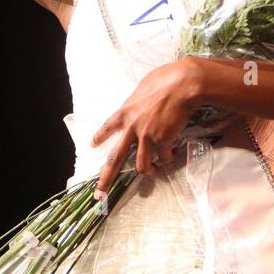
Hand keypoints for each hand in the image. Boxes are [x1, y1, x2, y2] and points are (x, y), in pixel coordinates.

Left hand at [90, 58, 200, 197]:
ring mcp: (146, 136)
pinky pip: (164, 157)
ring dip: (148, 171)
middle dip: (106, 179)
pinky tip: (174, 152)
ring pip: (142, 166)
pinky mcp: (162, 141)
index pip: (108, 126)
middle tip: (100, 194)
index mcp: (125, 112)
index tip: (92, 144)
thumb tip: (142, 104)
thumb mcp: (144, 88)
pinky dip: (169, 156)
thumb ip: (139, 101)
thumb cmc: (165, 80)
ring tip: (153, 171)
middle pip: (115, 158)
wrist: (181, 85)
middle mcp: (132, 127)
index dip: (100, 136)